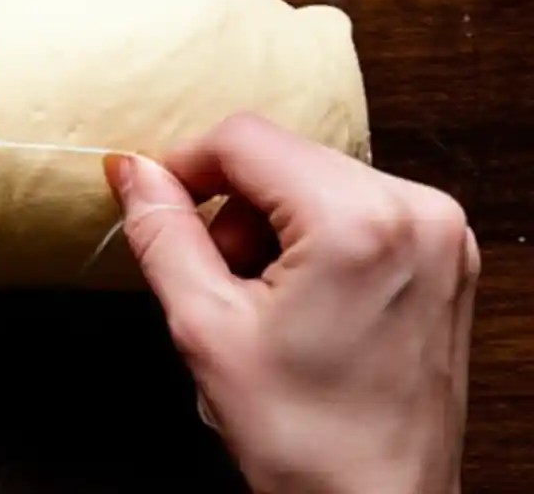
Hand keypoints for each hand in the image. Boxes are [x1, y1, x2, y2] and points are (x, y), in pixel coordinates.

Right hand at [104, 114, 476, 493]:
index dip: (185, 165)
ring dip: (270, 223)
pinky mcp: (446, 256)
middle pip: (284, 156)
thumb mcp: (205, 328)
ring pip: (317, 180)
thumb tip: (133, 172)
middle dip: (231, 206)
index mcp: (359, 222)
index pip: (246, 139)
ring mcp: (441, 233)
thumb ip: (163, 234)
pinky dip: (312, 237)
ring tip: (259, 300)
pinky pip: (358, 208)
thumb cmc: (303, 439)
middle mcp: (416, 211)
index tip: (157, 206)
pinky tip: (299, 301)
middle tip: (212, 277)